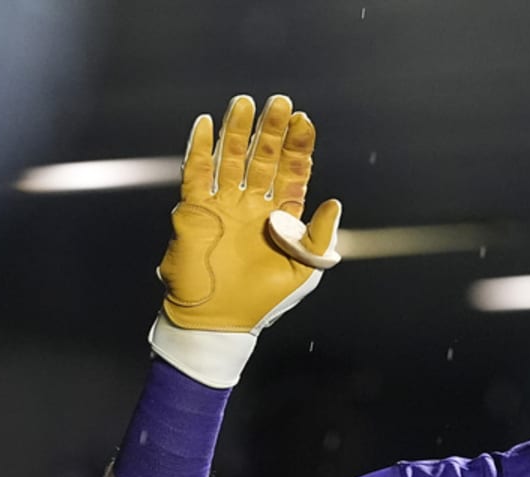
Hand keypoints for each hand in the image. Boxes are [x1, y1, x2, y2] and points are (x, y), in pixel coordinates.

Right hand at [150, 93, 342, 387]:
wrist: (219, 320)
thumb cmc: (263, 299)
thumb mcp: (303, 270)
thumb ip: (319, 237)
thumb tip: (334, 202)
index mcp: (281, 217)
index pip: (292, 173)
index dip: (298, 148)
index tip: (305, 121)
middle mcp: (253, 205)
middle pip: (263, 158)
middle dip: (272, 131)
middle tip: (279, 102)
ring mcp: (223, 206)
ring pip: (231, 159)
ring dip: (238, 131)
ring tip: (244, 102)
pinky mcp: (195, 211)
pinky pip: (197, 173)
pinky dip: (201, 148)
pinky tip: (207, 124)